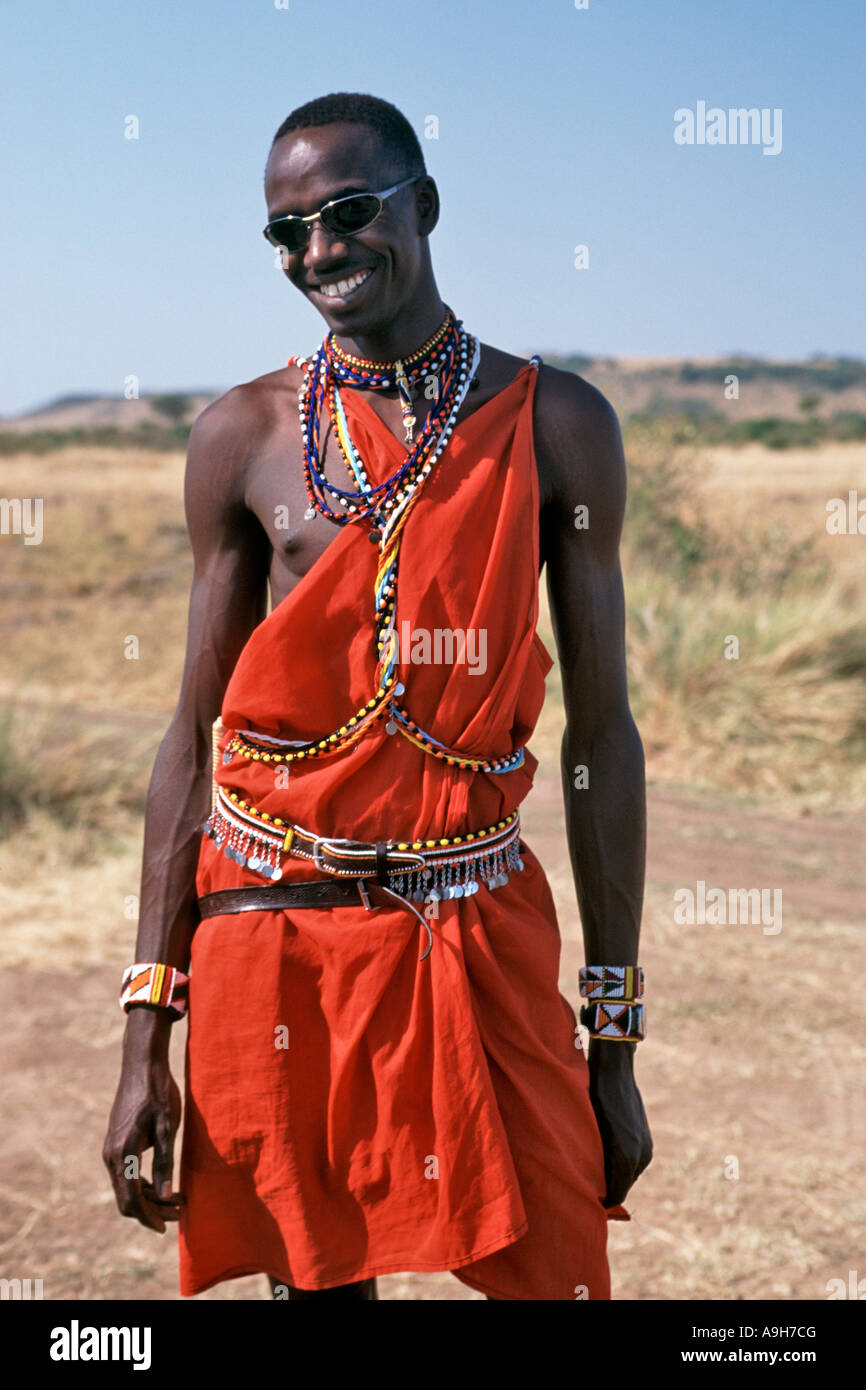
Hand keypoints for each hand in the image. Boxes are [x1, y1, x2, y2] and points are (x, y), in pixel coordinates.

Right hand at [103, 1011, 184, 1231]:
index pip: (130, 1199)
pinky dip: (143, 1183)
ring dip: (149, 1197)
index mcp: (122, 1153)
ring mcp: (111, 1149)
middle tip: (180, 1211)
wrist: (142, 1064)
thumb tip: (166, 1194)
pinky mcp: (116, 1142)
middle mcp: (111, 1155)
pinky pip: (126, 1173)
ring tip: (178, 1199)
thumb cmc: (159, 1092)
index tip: (166, 1228)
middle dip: (152, 1210)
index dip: (148, 1217)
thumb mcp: (168, 1127)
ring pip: (126, 1186)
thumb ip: (165, 1162)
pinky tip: (164, 1182)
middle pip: (127, 1197)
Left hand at [587, 1041, 651, 1207]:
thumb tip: (586, 1182)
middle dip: (607, 1191)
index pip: (616, 1195)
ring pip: (629, 1175)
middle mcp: (641, 1156)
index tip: (586, 1204)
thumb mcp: (589, 1131)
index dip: (601, 1203)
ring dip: (615, 1177)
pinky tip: (605, 1156)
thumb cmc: (593, 1099)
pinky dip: (622, 1165)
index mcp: (626, 1157)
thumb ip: (591, 1159)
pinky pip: (634, 1162)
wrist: (615, 1071)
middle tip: (585, 1190)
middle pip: (623, 1187)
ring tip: (593, 1172)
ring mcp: (646, 1147)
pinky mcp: (647, 1139)